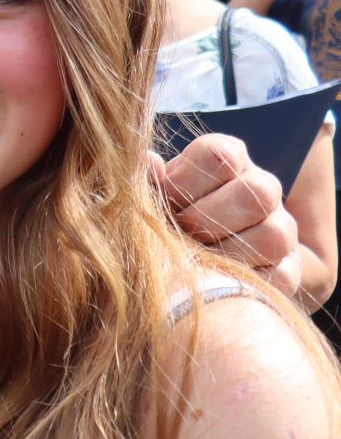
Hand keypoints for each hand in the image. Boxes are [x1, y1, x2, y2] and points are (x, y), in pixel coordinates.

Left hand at [152, 134, 298, 272]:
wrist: (193, 255)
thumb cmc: (167, 215)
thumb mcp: (154, 194)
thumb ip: (149, 180)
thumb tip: (149, 161)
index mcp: (227, 159)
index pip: (219, 156)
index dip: (183, 182)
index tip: (163, 200)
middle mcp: (262, 187)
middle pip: (254, 193)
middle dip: (203, 220)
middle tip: (179, 233)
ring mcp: (282, 228)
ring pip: (272, 236)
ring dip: (224, 253)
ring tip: (194, 259)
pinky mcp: (288, 268)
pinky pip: (278, 276)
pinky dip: (243, 282)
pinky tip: (215, 279)